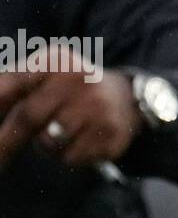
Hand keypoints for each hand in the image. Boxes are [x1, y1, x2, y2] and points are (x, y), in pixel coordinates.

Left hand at [0, 51, 141, 169]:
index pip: (12, 83)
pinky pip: (70, 157)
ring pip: (48, 142)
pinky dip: (68, 155)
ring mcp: (97, 105)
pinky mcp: (110, 131)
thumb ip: (10, 85)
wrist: (126, 98)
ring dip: (46, 146)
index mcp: (56, 60)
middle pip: (27, 117)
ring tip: (60, 133)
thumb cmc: (68, 90)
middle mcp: (79, 78)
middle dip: (4, 143)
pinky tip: (81, 139)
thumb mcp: (43, 74)